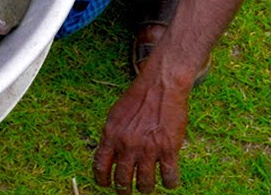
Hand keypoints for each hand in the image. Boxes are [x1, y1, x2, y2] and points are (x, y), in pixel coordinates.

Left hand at [92, 67, 189, 193]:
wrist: (160, 86)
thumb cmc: (137, 100)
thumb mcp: (115, 116)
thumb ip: (111, 138)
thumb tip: (107, 160)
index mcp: (110, 135)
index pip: (100, 167)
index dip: (102, 181)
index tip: (106, 185)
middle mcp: (127, 144)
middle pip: (122, 181)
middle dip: (123, 191)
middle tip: (127, 192)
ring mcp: (148, 148)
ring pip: (145, 184)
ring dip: (145, 188)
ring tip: (146, 187)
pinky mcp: (169, 149)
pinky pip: (169, 178)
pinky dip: (169, 183)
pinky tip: (168, 180)